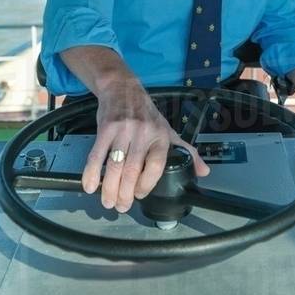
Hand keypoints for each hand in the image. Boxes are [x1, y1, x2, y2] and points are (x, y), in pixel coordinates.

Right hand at [82, 77, 208, 211]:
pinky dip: (92, 172)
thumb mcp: (169, 130)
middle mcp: (143, 133)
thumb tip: (204, 172)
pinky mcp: (105, 128)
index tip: (140, 196)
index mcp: (161, 136)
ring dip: (110, 188)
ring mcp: (123, 130)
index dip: (147, 184)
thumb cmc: (147, 114)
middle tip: (122, 206)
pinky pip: (97, 154)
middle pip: (133, 170)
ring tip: (108, 201)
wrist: (123, 88)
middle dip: (126, 193)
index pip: (156, 165)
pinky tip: (90, 185)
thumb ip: (186, 152)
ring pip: (115, 165)